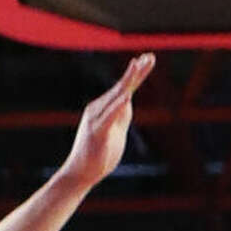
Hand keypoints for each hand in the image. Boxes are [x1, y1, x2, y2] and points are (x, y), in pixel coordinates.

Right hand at [62, 54, 153, 187]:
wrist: (80, 174)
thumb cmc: (98, 154)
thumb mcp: (115, 131)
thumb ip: (121, 115)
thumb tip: (127, 99)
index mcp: (103, 108)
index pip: (124, 88)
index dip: (137, 73)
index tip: (148, 58)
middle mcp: (97, 109)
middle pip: (122, 87)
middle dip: (136, 71)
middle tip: (150, 56)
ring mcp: (96, 120)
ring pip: (116, 97)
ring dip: (128, 81)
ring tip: (138, 66)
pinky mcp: (96, 133)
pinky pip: (109, 117)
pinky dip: (118, 106)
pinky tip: (127, 97)